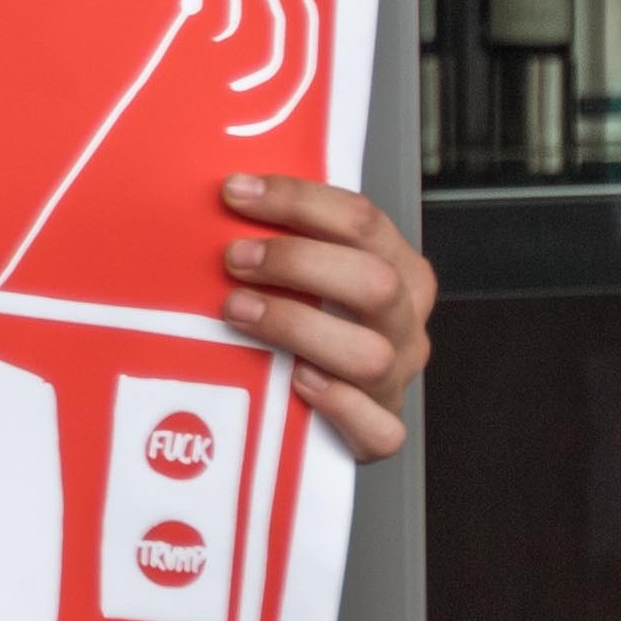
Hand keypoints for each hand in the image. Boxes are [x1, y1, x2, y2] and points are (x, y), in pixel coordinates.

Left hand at [218, 173, 435, 459]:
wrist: (323, 403)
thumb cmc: (307, 316)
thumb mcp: (305, 270)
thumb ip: (281, 237)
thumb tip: (217, 197)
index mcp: (395, 268)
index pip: (362, 220)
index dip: (299, 200)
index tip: (236, 192)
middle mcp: (403, 320)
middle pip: (375, 282)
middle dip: (299, 262)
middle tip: (235, 258)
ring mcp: (397, 377)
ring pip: (369, 355)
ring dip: (298, 327)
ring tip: (239, 312)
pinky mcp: (383, 428)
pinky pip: (377, 428)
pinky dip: (336, 406)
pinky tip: (294, 382)